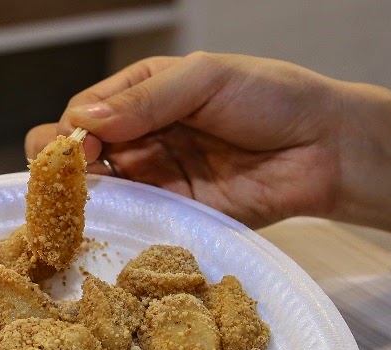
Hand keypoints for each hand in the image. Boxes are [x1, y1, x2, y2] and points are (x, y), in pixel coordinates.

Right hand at [26, 52, 371, 227]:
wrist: (324, 148)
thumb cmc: (272, 98)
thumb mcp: (205, 80)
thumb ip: (147, 100)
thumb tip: (83, 122)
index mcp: (144, 94)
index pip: (84, 112)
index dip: (70, 132)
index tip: (76, 149)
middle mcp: (144, 136)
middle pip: (81, 155)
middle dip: (65, 168)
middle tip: (73, 183)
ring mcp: (159, 178)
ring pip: (102, 192)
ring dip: (86, 201)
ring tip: (81, 211)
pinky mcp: (178, 214)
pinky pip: (138, 222)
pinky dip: (120, 226)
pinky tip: (112, 229)